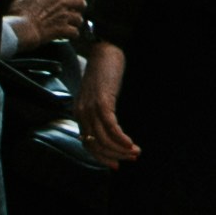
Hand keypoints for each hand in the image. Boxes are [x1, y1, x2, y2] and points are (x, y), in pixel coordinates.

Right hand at [7, 0, 90, 48]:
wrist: (23, 30)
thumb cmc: (19, 16)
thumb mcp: (20, 2)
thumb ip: (27, 0)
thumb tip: (24, 2)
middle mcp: (60, 3)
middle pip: (81, 2)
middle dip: (80, 6)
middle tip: (76, 10)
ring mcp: (63, 16)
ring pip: (80, 18)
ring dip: (76, 22)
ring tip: (72, 25)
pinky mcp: (63, 29)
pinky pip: (75, 32)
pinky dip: (73, 35)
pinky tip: (69, 35)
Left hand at [77, 42, 140, 168]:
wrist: (104, 50)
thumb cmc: (104, 71)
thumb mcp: (98, 96)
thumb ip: (100, 112)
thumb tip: (112, 131)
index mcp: (79, 113)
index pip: (88, 144)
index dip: (102, 157)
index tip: (117, 164)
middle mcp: (82, 113)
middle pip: (95, 145)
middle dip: (114, 156)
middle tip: (131, 159)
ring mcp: (90, 108)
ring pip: (103, 139)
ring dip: (121, 150)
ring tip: (135, 152)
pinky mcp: (102, 102)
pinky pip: (110, 127)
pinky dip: (121, 139)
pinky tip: (131, 144)